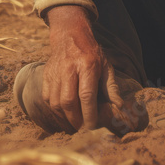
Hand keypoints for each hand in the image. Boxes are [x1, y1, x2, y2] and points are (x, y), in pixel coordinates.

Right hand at [42, 6, 123, 131]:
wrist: (69, 35)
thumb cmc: (91, 53)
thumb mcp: (106, 66)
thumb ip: (111, 87)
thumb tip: (118, 107)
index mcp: (87, 66)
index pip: (86, 95)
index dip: (89, 114)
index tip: (93, 126)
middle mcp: (68, 69)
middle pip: (68, 101)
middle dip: (75, 120)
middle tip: (83, 129)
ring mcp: (55, 72)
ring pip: (55, 102)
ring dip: (64, 118)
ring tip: (73, 124)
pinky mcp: (46, 75)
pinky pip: (47, 97)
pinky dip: (54, 110)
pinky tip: (63, 114)